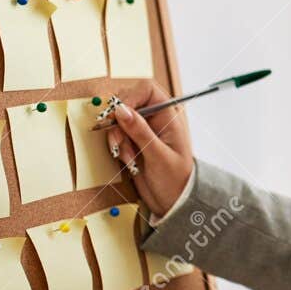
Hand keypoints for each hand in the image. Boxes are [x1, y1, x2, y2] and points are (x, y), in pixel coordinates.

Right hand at [107, 82, 194, 215]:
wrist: (172, 200)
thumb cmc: (175, 179)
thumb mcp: (158, 155)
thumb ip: (140, 131)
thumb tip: (121, 109)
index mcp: (169, 115)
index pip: (146, 89)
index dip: (130, 96)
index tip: (119, 114)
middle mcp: (156, 117)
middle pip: (127, 101)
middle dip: (119, 122)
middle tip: (121, 142)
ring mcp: (143, 128)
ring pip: (117, 120)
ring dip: (118, 138)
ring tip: (130, 157)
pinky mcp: (132, 140)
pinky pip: (115, 134)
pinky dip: (117, 146)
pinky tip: (128, 160)